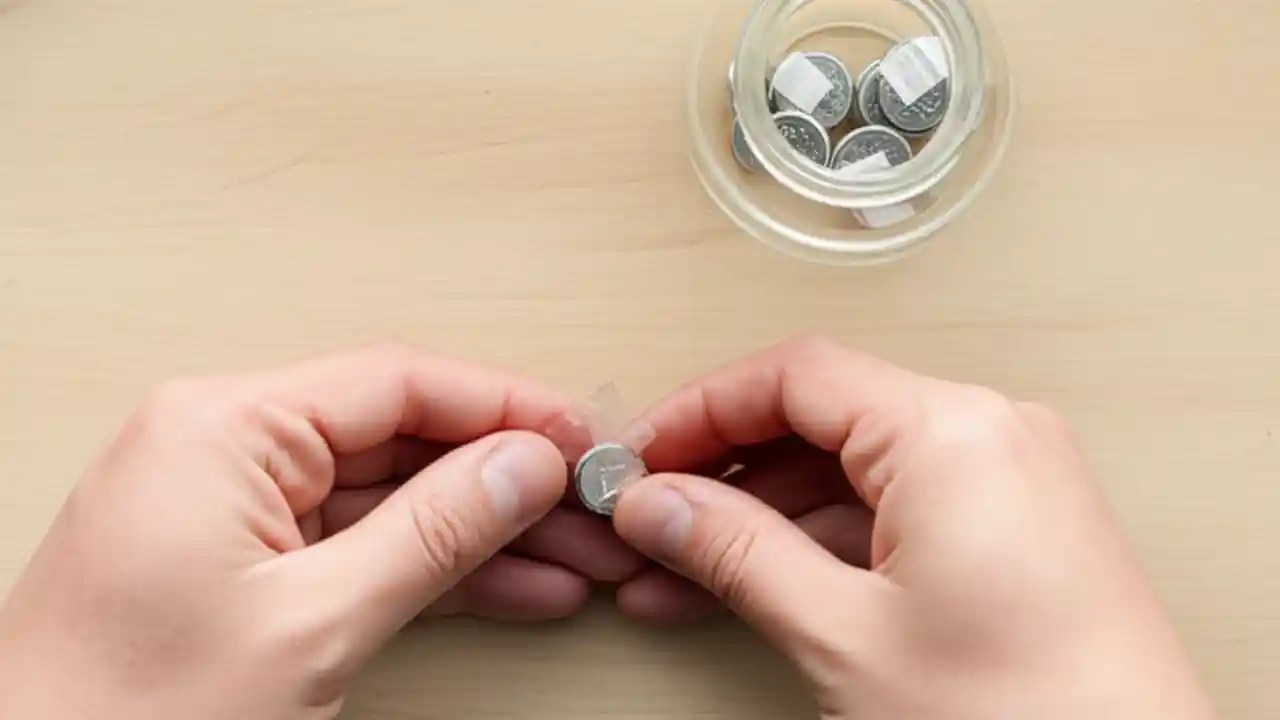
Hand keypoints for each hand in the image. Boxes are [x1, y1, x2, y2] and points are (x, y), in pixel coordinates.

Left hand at [0, 345, 640, 718]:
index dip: (504, 407)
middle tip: (590, 510)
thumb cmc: (126, 716)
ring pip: (390, 497)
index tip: (578, 439)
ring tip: (576, 559)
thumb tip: (522, 466)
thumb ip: (432, 532)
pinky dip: (432, 569)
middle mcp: (223, 447)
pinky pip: (357, 543)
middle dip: (506, 481)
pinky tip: (514, 586)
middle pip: (401, 439)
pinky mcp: (240, 561)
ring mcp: (230, 507)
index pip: (397, 383)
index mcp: (223, 428)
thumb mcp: (313, 622)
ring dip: (485, 531)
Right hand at [612, 337, 1214, 718]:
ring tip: (679, 566)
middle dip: (723, 472)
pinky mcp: (1010, 531)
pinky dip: (819, 543)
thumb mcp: (846, 636)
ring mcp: (1005, 483)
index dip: (700, 410)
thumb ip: (737, 554)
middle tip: (651, 510)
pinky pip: (890, 510)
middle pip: (819, 419)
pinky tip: (751, 582)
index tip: (642, 454)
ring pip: (848, 472)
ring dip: (762, 518)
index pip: (795, 376)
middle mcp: (989, 437)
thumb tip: (662, 506)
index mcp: (954, 433)